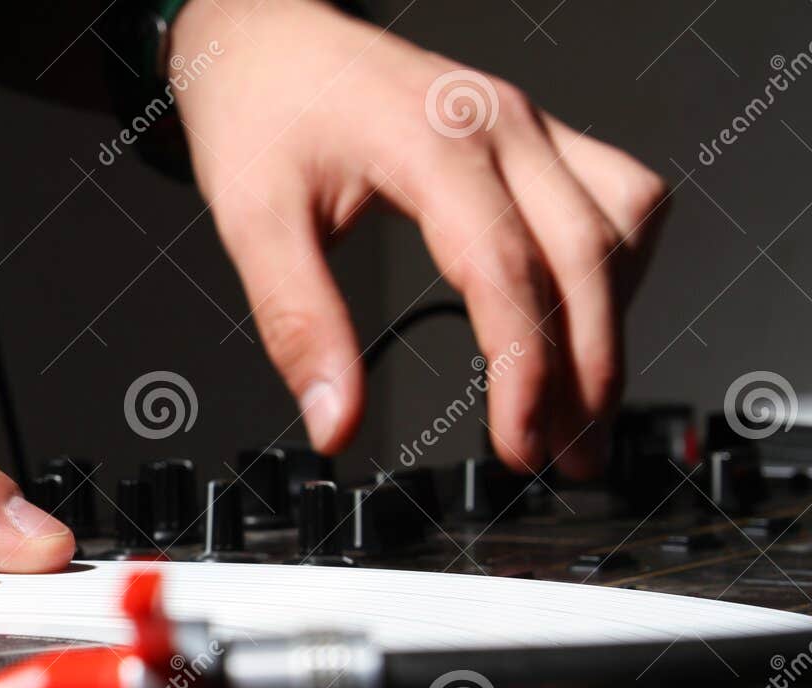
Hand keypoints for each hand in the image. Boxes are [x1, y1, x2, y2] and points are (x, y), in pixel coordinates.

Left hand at [171, 0, 669, 477]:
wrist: (262, 37)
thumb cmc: (260, 112)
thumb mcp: (252, 221)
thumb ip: (297, 325)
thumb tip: (335, 422)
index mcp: (433, 142)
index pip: (507, 271)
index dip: (524, 372)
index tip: (519, 446)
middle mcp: (501, 125)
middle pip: (587, 255)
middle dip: (587, 371)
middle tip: (565, 457)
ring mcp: (527, 122)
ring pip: (623, 222)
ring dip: (611, 318)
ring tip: (577, 407)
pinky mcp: (532, 131)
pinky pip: (616, 195)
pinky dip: (612, 268)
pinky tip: (578, 320)